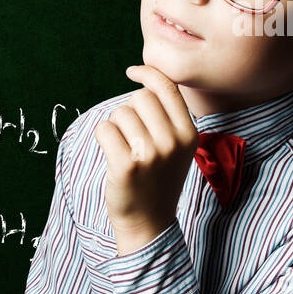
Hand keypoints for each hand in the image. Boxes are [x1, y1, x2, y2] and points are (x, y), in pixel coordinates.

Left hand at [93, 65, 198, 253]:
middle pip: (140, 97)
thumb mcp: (176, 147)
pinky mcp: (126, 164)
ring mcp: (150, 153)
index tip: (133, 71)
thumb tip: (146, 78)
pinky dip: (103, 138)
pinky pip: (104, 128)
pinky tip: (113, 156)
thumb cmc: (157, 179)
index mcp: (189, 133)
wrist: (149, 222)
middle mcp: (173, 141)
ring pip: (120, 113)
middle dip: (129, 111)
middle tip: (132, 137)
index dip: (147, 74)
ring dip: (116, 127)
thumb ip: (167, 116)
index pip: (167, 87)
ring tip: (125, 151)